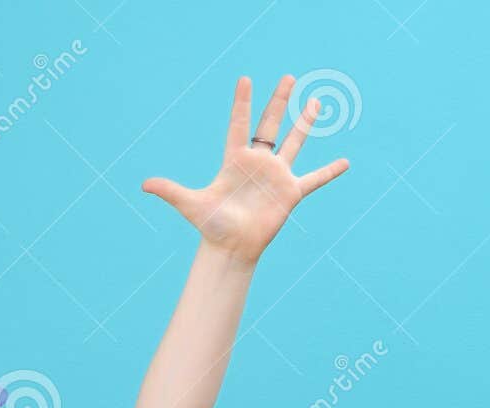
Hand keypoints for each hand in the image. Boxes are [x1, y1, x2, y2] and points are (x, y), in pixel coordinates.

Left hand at [141, 74, 349, 266]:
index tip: (245, 80)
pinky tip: (346, 162)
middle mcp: (257, 164)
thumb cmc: (211, 226)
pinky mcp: (290, 192)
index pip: (239, 125)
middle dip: (279, 101)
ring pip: (294, 143)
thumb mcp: (190, 204)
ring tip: (316, 103)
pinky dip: (329, 172)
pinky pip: (314, 179)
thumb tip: (143, 185)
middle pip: (270, 125)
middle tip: (288, 78)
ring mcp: (276, 176)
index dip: (242, 103)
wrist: (231, 248)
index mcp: (234, 161)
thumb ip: (170, 191)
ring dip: (305, 124)